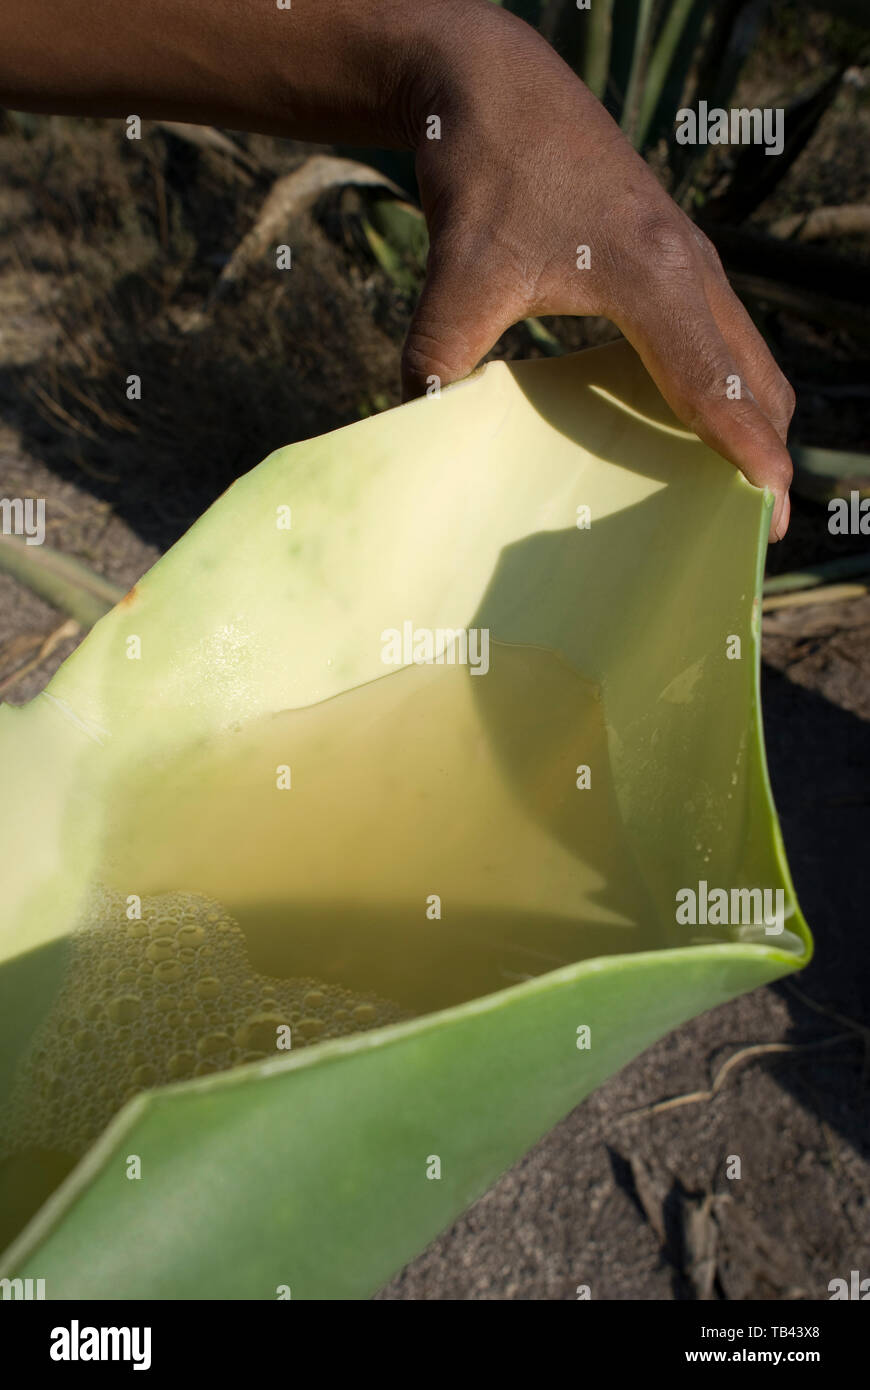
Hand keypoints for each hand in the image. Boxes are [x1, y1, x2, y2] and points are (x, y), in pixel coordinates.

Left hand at [403, 6, 793, 540]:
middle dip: (765, 450)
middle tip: (755, 528)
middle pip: (756, 377)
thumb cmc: (488, 167)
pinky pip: (720, 332)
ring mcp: (687, 256)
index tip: (771, 516)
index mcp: (655, 277)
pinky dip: (725, 382)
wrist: (496, 81)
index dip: (748, 454)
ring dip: (750, 417)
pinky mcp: (670, 253)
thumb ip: (437, 355)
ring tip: (735, 487)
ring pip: (747, 353)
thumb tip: (415, 430)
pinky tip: (689, 420)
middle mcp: (689, 267)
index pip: (718, 386)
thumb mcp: (458, 272)